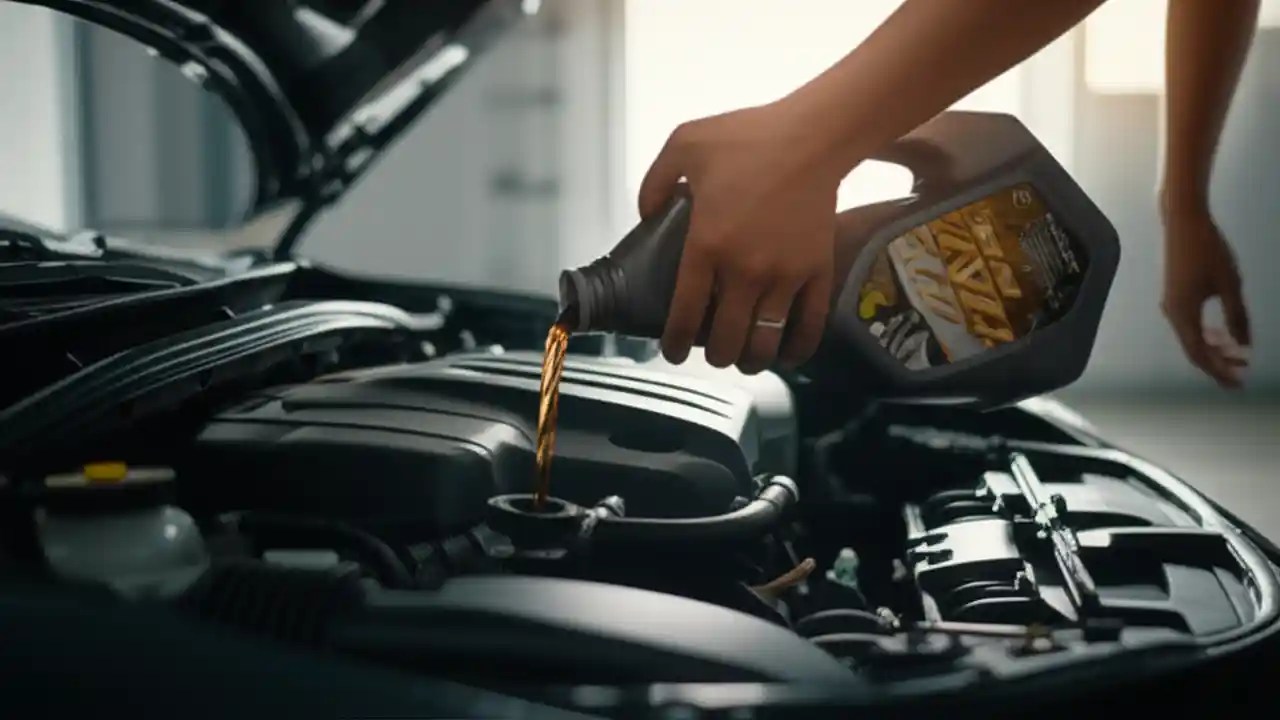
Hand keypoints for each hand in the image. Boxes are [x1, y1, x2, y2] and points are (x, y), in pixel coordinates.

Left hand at [638, 99, 843, 373]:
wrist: (812, 137)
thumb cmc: (747, 138)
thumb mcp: (682, 145)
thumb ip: (653, 183)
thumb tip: (647, 216)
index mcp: (707, 245)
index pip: (685, 313)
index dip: (674, 342)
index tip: (673, 352)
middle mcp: (744, 270)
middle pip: (726, 340)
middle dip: (715, 355)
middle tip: (712, 349)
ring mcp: (784, 275)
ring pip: (765, 342)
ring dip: (751, 359)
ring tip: (746, 357)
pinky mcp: (817, 272)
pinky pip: (809, 325)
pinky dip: (798, 348)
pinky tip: (787, 355)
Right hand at [1160, 204, 1250, 387]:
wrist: (1183, 223)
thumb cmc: (1208, 251)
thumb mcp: (1230, 284)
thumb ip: (1237, 316)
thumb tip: (1244, 345)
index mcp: (1184, 315)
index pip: (1201, 355)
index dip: (1219, 372)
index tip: (1239, 383)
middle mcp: (1173, 314)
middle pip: (1194, 350)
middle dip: (1218, 364)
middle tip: (1242, 373)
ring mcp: (1172, 306)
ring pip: (1192, 338)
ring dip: (1214, 348)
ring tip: (1238, 354)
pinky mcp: (1175, 297)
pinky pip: (1190, 325)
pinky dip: (1207, 334)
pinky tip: (1222, 333)